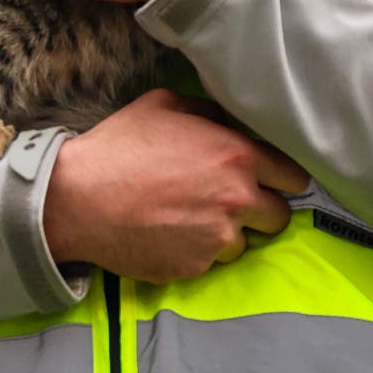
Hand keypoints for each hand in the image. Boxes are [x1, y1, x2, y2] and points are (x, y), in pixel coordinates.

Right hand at [42, 90, 310, 281]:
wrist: (78, 198)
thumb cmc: (119, 146)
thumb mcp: (165, 105)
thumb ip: (210, 113)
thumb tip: (231, 122)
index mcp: (237, 155)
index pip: (294, 177)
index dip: (281, 178)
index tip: (269, 181)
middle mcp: (237, 199)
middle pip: (279, 217)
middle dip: (261, 211)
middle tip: (230, 203)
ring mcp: (218, 239)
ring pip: (244, 244)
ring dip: (227, 234)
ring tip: (190, 219)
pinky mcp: (196, 267)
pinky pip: (210, 262)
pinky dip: (197, 252)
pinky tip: (169, 234)